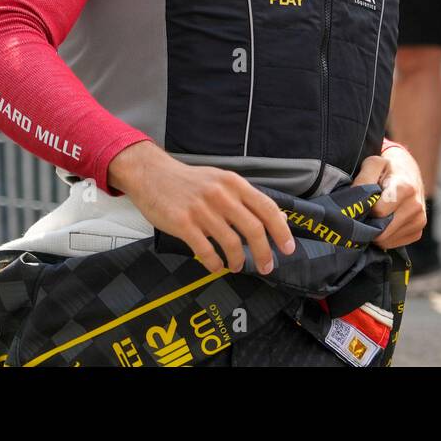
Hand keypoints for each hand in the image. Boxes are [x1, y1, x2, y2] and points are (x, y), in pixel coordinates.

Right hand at [108, 142, 294, 274]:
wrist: (152, 174)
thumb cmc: (190, 181)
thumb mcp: (222, 181)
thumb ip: (247, 198)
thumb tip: (277, 218)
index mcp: (234, 183)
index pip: (266, 208)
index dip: (281, 230)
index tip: (288, 248)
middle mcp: (221, 195)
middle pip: (253, 229)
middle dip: (264, 252)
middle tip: (267, 266)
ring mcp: (201, 209)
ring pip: (231, 242)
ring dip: (238, 260)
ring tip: (237, 266)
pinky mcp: (183, 223)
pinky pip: (205, 250)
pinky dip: (214, 263)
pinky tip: (216, 266)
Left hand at [353, 147, 425, 249]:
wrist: (409, 173)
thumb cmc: (388, 169)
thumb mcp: (374, 164)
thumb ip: (363, 180)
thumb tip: (356, 203)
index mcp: (405, 188)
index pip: (378, 211)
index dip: (366, 208)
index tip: (364, 201)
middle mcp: (416, 207)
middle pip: (382, 231)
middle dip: (369, 224)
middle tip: (365, 213)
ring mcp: (419, 221)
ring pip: (386, 240)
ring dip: (376, 232)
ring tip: (375, 216)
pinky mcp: (418, 232)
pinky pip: (393, 244)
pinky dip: (384, 237)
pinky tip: (384, 223)